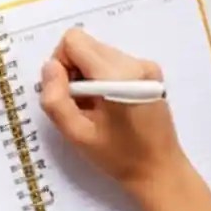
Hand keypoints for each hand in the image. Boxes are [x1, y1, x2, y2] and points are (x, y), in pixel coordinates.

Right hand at [39, 29, 190, 200]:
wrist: (160, 170)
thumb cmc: (118, 156)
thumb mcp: (77, 134)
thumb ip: (55, 99)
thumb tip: (49, 67)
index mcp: (118, 75)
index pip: (73, 40)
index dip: (61, 64)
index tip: (67, 94)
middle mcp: (134, 62)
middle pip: (86, 44)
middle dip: (74, 70)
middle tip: (80, 105)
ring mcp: (145, 65)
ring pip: (97, 52)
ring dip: (88, 76)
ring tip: (96, 108)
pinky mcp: (150, 71)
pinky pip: (112, 62)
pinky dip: (102, 78)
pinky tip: (109, 105)